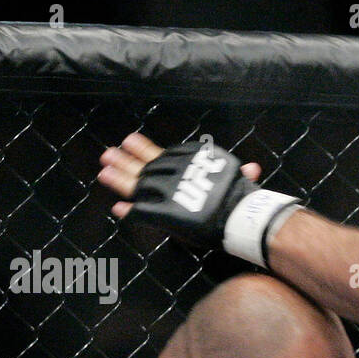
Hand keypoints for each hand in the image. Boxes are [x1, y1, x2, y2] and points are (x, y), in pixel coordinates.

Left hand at [99, 133, 261, 217]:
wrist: (240, 218)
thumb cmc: (242, 200)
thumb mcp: (242, 183)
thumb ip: (244, 176)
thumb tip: (255, 167)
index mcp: (188, 166)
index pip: (161, 155)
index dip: (144, 149)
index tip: (129, 139)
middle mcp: (174, 176)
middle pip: (145, 167)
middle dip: (125, 160)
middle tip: (107, 153)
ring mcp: (166, 194)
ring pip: (138, 185)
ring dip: (119, 179)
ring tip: (104, 171)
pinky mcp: (163, 213)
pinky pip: (143, 212)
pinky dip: (132, 211)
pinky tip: (119, 209)